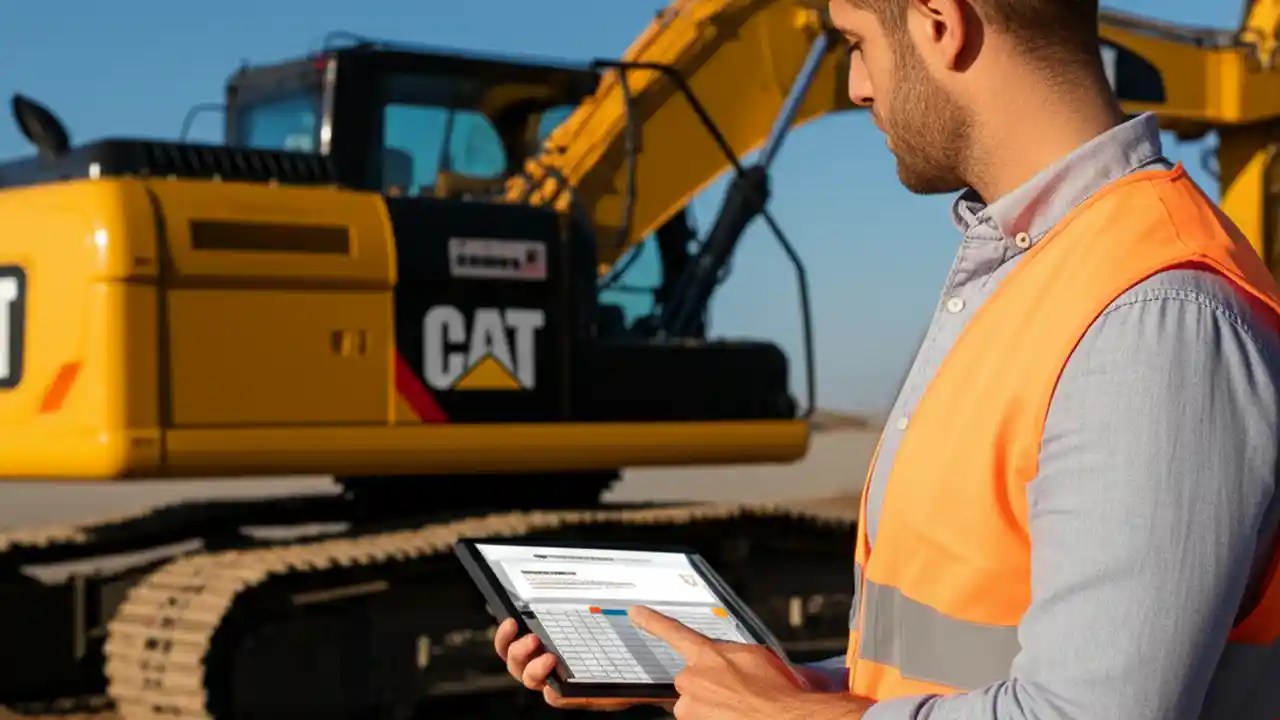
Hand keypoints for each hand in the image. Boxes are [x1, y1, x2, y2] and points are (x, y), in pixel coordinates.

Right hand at [492, 617, 672, 711]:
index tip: (510, 620)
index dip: (504, 635)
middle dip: (515, 651)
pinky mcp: (577, 697)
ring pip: (530, 681)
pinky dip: (552, 691)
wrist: (651, 663)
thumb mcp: (599, 613)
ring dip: (531, 669)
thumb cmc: (620, 634)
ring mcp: (560, 681)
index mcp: (546, 642)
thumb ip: (583, 601)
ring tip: (548, 656)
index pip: (514, 641)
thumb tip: (571, 572)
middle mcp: (547, 663)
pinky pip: (556, 698)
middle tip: (531, 639)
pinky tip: (557, 680)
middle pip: (515, 663)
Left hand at [629, 605, 875, 718]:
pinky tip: (736, 717)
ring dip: (711, 707)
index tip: (635, 612)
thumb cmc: (780, 692)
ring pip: (694, 705)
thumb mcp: (764, 658)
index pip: (674, 632)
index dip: (652, 621)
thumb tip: (748, 661)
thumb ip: (741, 655)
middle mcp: (692, 678)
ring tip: (741, 710)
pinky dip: (714, 719)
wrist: (786, 718)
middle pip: (692, 679)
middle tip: (737, 694)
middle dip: (709, 686)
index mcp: (709, 655)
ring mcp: (689, 706)